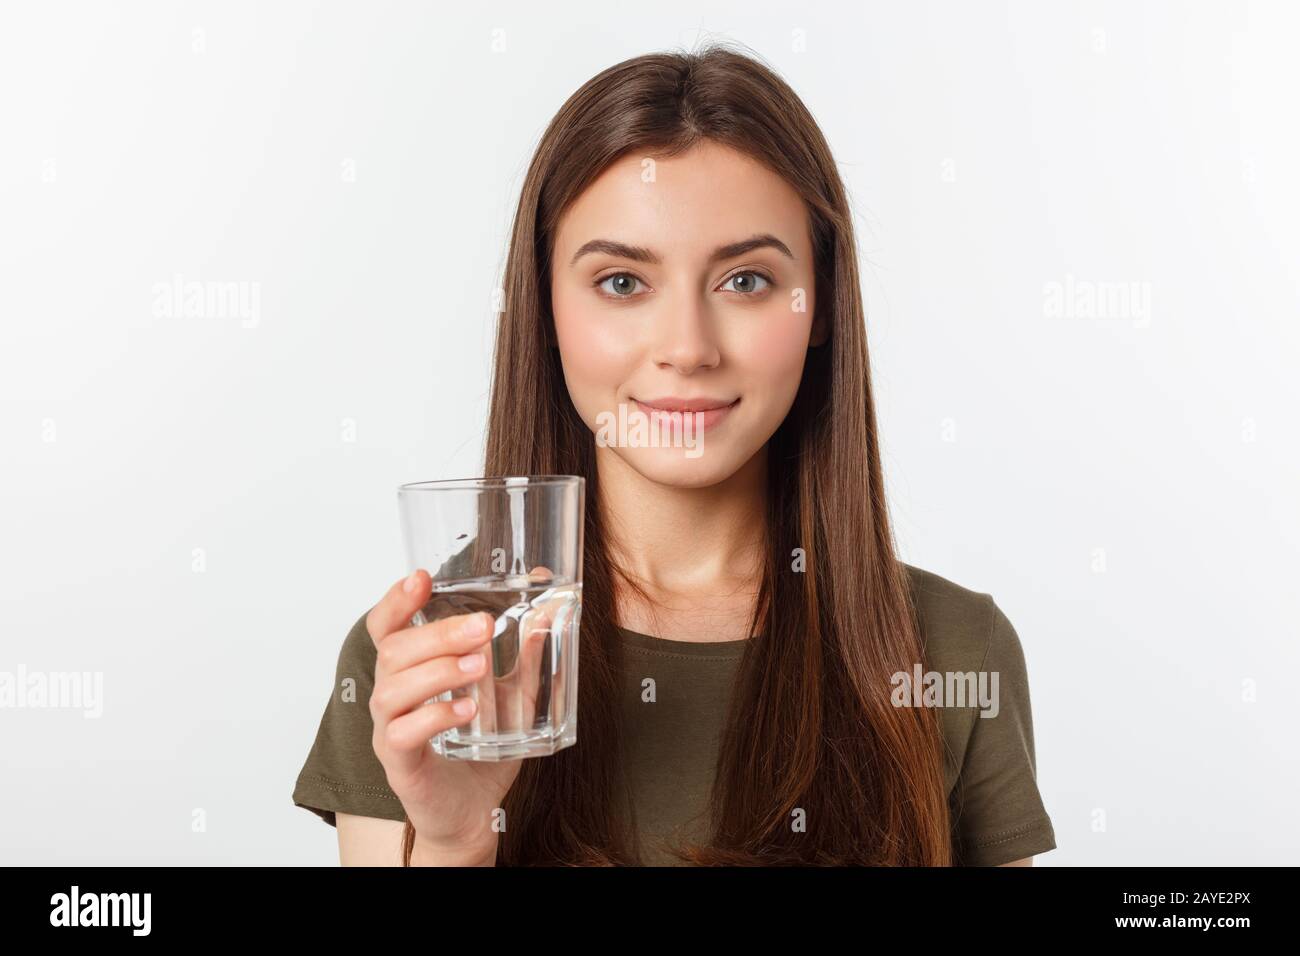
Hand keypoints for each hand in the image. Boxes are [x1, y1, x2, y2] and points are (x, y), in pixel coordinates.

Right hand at [365, 569, 548, 857]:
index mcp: (410, 669)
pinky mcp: (399, 763)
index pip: (387, 625)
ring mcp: (390, 728)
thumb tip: (549, 613)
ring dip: (438, 671)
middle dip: (438, 633)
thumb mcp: (513, 697)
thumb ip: (526, 659)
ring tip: (478, 666)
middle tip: (482, 626)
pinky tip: (466, 709)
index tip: (422, 578)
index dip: (397, 599)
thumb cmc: (481, 747)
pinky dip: (434, 716)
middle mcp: (392, 693)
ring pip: (392, 687)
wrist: (473, 811)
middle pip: (394, 649)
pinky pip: (401, 733)